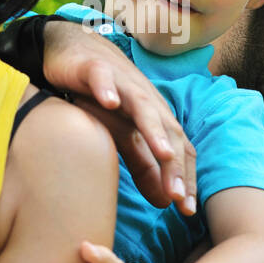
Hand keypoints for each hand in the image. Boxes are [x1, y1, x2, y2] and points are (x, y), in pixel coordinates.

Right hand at [41, 21, 196, 214]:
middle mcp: (146, 101)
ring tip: (163, 153)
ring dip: (154, 128)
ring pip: (143, 105)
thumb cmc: (104, 96)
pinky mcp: (94, 69)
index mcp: (156, 119)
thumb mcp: (124, 135)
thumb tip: (164, 201)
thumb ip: (144, 164)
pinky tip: (109, 102)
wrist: (77, 52)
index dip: (184, 178)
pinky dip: (107, 89)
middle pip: (168, 132)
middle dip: (174, 165)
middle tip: (177, 197)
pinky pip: (102, 78)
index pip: (179, 150)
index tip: (186, 210)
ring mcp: (122, 83)